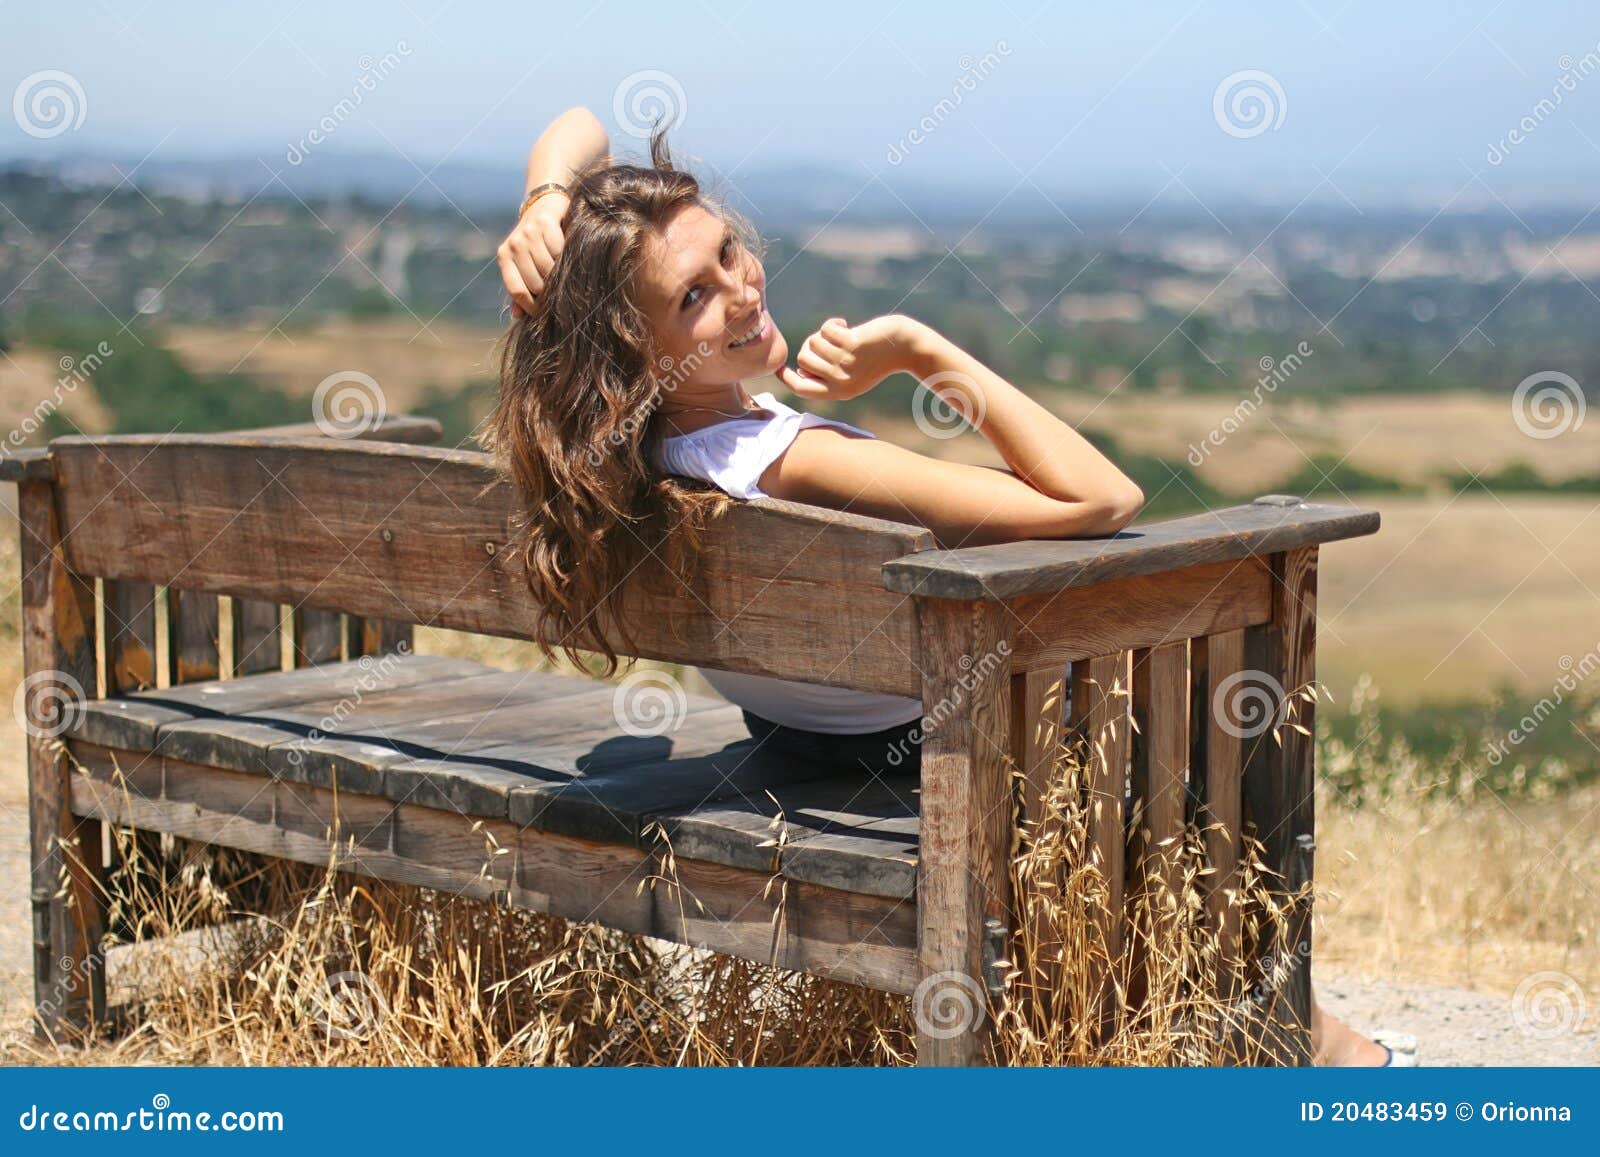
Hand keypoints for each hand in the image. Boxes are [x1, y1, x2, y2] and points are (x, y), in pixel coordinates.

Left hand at [498, 192, 569, 316]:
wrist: (543, 205)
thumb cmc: (535, 242)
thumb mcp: (523, 263)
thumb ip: (520, 286)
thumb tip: (518, 315)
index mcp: (504, 257)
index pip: (516, 290)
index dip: (531, 307)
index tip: (542, 315)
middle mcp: (514, 244)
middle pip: (535, 283)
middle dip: (548, 293)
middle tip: (558, 294)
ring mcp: (529, 233)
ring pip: (548, 268)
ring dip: (558, 275)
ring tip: (563, 275)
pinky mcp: (545, 223)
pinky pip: (558, 250)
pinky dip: (565, 256)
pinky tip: (567, 255)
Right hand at [775, 314, 929, 400]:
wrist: (906, 347)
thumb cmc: (877, 358)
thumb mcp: (853, 374)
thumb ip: (828, 373)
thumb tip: (801, 366)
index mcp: (839, 392)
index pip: (802, 389)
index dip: (787, 378)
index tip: (779, 368)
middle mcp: (841, 381)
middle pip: (803, 359)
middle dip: (811, 344)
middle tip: (828, 341)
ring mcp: (846, 363)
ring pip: (813, 342)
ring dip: (825, 333)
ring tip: (842, 335)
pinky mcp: (852, 345)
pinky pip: (825, 330)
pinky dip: (833, 323)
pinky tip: (846, 325)